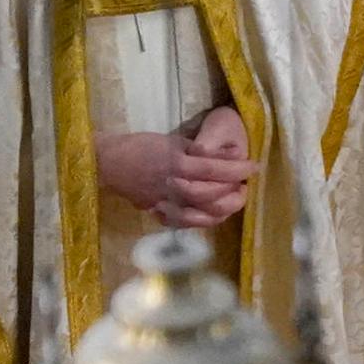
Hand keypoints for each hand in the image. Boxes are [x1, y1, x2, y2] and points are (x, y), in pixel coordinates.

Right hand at [95, 106, 256, 228]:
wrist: (108, 162)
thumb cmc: (140, 146)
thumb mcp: (171, 140)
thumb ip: (199, 150)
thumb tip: (226, 155)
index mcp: (176, 163)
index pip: (213, 169)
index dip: (237, 169)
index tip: (254, 167)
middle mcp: (172, 185)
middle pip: (209, 193)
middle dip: (232, 191)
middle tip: (245, 185)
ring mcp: (164, 202)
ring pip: (199, 214)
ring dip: (221, 210)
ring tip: (234, 201)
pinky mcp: (157, 212)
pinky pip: (183, 223)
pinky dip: (201, 222)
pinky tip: (213, 216)